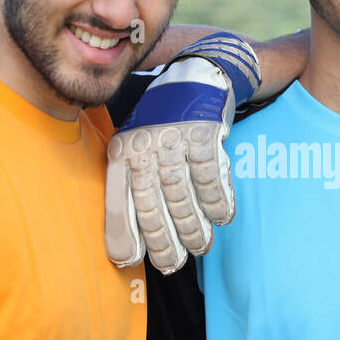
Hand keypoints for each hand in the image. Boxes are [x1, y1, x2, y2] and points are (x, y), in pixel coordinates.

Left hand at [105, 33, 259, 274]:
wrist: (194, 75)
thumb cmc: (164, 123)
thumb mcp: (139, 146)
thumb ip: (136, 184)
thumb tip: (137, 239)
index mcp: (122, 152)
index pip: (118, 200)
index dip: (122, 233)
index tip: (130, 261)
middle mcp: (144, 145)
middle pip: (150, 203)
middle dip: (162, 239)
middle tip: (172, 264)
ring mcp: (173, 138)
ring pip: (181, 193)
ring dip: (193, 226)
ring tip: (201, 246)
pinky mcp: (203, 131)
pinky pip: (210, 175)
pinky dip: (217, 200)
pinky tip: (222, 217)